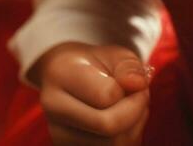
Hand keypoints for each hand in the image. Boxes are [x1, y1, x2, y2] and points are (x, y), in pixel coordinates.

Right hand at [33, 43, 152, 144]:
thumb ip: (129, 66)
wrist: (64, 80)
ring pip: (112, 145)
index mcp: (60, 75)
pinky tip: (122, 124)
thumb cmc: (94, 65)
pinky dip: (125, 140)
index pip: (106, 96)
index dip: (131, 91)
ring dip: (133, 129)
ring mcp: (58, 135)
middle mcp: (54, 108)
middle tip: (139, 98)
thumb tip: (138, 85)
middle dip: (135, 113)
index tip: (134, 84)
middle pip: (108, 127)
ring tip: (128, 109)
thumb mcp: (114, 55)